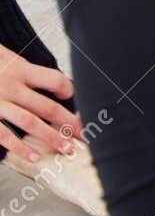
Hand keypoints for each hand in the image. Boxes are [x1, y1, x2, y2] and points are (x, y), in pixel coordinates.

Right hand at [0, 46, 79, 160]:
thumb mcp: (4, 58)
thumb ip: (22, 72)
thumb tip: (46, 84)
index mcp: (21, 69)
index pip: (55, 80)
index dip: (70, 91)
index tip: (77, 101)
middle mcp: (12, 86)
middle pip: (48, 106)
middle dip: (69, 123)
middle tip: (86, 136)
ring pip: (31, 123)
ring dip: (51, 138)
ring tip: (68, 150)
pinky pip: (3, 134)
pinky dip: (20, 148)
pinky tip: (35, 157)